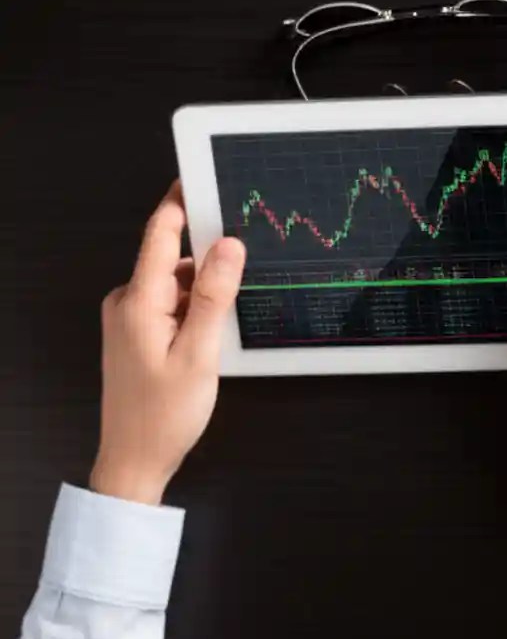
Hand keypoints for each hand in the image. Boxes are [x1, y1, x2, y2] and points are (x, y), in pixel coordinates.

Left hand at [91, 182, 245, 504]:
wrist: (134, 461)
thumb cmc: (163, 416)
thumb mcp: (199, 353)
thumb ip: (214, 295)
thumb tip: (229, 246)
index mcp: (137, 301)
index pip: (160, 232)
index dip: (182, 201)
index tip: (203, 177)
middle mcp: (126, 303)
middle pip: (173, 257)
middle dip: (210, 256)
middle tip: (246, 260)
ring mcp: (129, 318)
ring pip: (175, 283)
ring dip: (204, 290)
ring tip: (227, 322)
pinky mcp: (136, 334)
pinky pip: (171, 304)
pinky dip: (195, 309)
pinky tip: (212, 334)